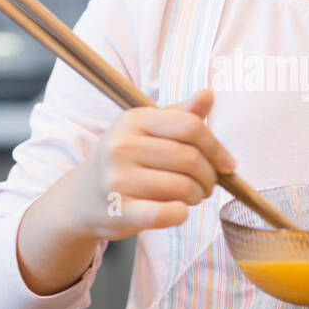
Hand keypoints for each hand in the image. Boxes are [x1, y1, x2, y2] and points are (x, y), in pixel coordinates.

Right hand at [71, 87, 236, 239]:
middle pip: (190, 159)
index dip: (216, 148)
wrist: (81, 197)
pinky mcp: (118, 210)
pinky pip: (165, 214)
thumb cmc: (123, 161)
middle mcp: (122, 146)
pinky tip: (178, 211)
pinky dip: (180, 214)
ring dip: (196, 196)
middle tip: (207, 185)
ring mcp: (117, 179)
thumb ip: (180, 115)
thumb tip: (208, 94)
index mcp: (133, 120)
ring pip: (182, 188)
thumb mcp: (146, 131)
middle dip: (209, 176)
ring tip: (191, 197)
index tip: (227, 164)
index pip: (190, 127)